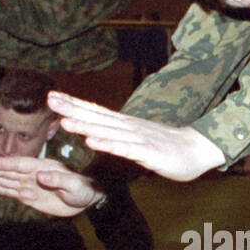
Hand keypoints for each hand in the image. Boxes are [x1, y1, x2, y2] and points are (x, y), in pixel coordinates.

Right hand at [0, 155, 99, 216]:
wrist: (88, 198)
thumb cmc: (84, 189)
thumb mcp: (74, 185)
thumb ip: (57, 179)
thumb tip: (40, 175)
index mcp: (41, 167)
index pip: (17, 165)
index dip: (1, 164)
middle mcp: (31, 174)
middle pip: (6, 171)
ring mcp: (29, 184)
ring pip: (4, 180)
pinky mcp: (29, 196)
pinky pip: (10, 192)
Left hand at [48, 91, 225, 180]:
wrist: (199, 150)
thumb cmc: (168, 147)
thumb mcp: (138, 140)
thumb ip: (119, 136)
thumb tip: (99, 133)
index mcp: (125, 124)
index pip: (96, 111)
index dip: (74, 103)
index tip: (52, 96)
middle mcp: (129, 127)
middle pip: (97, 117)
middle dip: (72, 108)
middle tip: (50, 99)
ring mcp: (139, 139)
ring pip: (108, 132)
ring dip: (86, 126)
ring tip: (65, 122)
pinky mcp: (149, 153)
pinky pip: (126, 149)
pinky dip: (109, 145)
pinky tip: (93, 142)